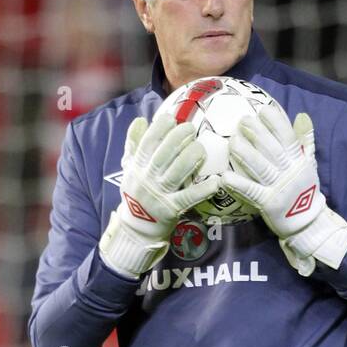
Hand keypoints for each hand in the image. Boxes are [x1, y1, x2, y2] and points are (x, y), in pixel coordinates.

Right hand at [99, 113, 220, 276]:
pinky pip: (189, 198)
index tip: (171, 118)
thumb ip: (133, 145)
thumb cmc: (136, 193)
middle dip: (176, 139)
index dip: (158, 130)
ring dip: (190, 159)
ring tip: (201, 148)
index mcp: (137, 167)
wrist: (137, 228)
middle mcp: (147, 180)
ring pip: (176, 174)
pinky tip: (217, 182)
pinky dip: (203, 190)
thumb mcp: (130, 168)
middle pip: (162, 156)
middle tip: (190, 128)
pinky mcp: (172, 210)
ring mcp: (160, 195)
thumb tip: (140, 120)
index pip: (147, 144)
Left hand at [223, 101, 346, 276]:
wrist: (308, 222)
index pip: (288, 138)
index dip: (276, 123)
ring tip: (233, 142)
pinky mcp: (268, 204)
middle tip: (243, 120)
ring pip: (261, 168)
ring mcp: (279, 188)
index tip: (263, 110)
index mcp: (299, 160)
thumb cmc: (305, 188)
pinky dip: (239, 184)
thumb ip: (306, 139)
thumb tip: (302, 115)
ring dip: (246, 155)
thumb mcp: (309, 162)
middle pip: (272, 150)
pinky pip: (252, 192)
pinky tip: (225, 176)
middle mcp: (289, 172)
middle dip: (258, 134)